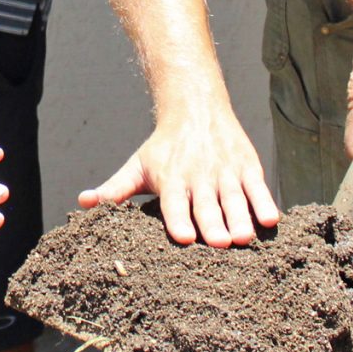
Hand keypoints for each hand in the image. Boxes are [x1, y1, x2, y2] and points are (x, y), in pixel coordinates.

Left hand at [77, 100, 277, 247]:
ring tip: (244, 237)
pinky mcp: (247, 167)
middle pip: (206, 205)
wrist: (195, 107)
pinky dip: (264, 202)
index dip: (179, 219)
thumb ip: (114, 190)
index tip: (185, 238)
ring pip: (234, 199)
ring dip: (240, 218)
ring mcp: (225, 171)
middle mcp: (198, 176)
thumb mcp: (137, 166)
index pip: (174, 203)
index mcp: (171, 179)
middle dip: (213, 224)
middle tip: (221, 244)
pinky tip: (270, 220)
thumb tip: (82, 203)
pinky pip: (258, 187)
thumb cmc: (163, 147)